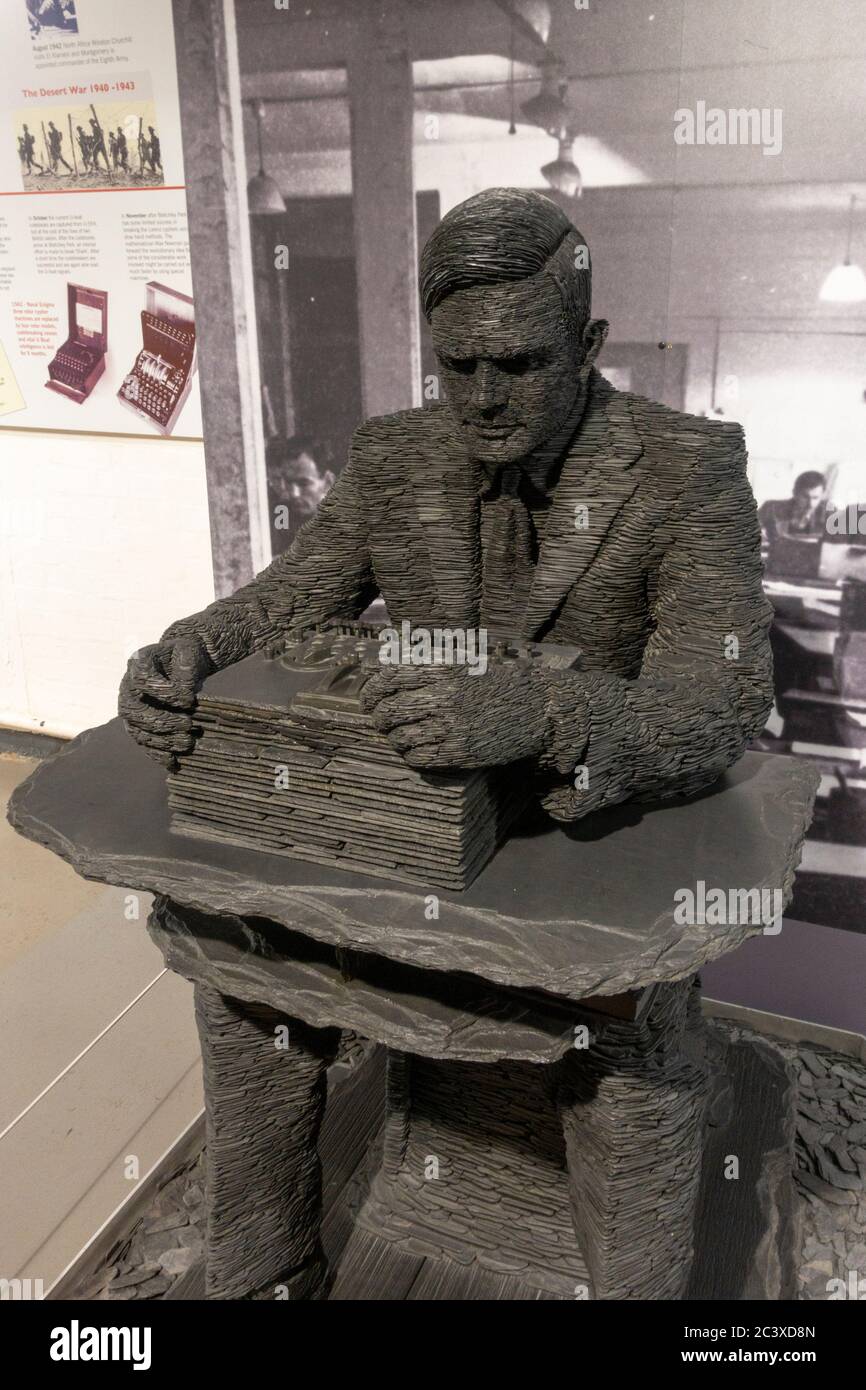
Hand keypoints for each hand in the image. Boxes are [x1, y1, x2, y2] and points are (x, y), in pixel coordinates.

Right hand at [118, 635, 213, 767]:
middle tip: (188, 724)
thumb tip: (185, 694)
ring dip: (162, 741)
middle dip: (162, 721)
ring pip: (138, 731)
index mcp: (138, 665)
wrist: (182, 665)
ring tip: (188, 742)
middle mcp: (128, 688)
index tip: (189, 700)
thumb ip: (186, 669)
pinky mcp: (138, 725)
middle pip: (134, 711)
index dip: (165, 693)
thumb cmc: (184, 657)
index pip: (143, 680)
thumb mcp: (188, 652)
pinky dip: (157, 755)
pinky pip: (143, 743)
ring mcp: (131, 709)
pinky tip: (173, 762)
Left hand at [360, 662, 549, 769]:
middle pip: (389, 711)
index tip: (369, 699)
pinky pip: (419, 757)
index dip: (371, 691)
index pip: (389, 678)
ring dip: (395, 739)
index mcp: (443, 669)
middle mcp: (444, 696)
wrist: (537, 708)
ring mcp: (451, 726)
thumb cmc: (497, 685)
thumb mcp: (463, 664)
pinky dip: (410, 755)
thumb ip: (428, 669)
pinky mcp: (460, 751)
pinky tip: (415, 750)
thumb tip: (384, 676)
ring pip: (401, 738)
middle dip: (379, 718)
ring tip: (401, 736)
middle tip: (382, 721)